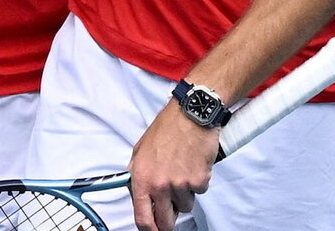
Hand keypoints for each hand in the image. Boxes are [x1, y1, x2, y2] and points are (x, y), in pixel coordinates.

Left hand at [127, 102, 220, 230]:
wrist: (191, 115)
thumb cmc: (168, 128)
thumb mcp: (141, 150)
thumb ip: (137, 173)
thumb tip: (135, 190)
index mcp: (142, 178)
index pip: (142, 218)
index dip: (149, 230)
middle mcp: (160, 185)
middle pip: (166, 221)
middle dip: (169, 217)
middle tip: (171, 205)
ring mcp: (180, 184)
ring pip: (185, 206)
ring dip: (185, 194)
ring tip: (183, 171)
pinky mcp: (199, 180)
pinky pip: (199, 191)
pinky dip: (198, 181)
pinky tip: (193, 164)